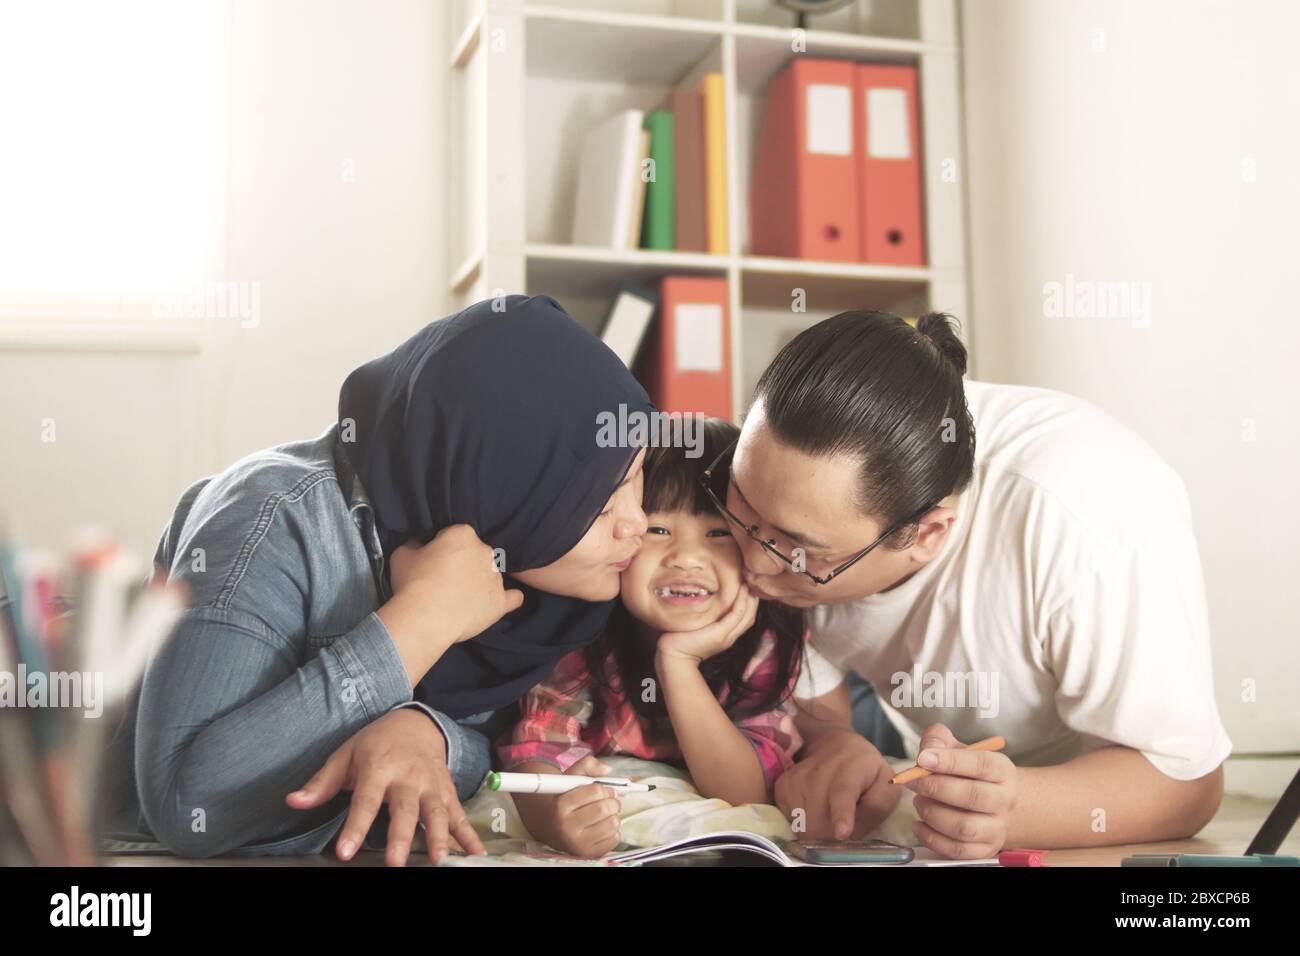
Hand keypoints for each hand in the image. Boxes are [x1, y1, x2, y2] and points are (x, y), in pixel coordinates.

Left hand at [285, 707, 485, 865]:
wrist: (416, 723)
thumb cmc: (376, 744)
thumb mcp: (345, 755)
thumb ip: (322, 783)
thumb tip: (293, 801)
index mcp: (379, 767)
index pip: (365, 800)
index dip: (355, 827)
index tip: (345, 852)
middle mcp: (409, 776)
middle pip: (406, 808)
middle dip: (401, 836)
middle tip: (396, 863)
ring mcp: (432, 784)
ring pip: (438, 812)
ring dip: (439, 836)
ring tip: (438, 860)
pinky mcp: (447, 791)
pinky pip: (460, 814)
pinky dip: (470, 835)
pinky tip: (476, 854)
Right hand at [379, 526, 525, 683]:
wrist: (424, 617)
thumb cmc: (412, 583)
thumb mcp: (402, 555)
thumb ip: (415, 544)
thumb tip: (419, 543)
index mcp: (463, 534)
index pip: (455, 535)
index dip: (443, 547)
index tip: (433, 561)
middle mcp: (485, 551)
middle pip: (476, 553)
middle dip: (464, 562)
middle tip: (445, 580)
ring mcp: (496, 577)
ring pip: (492, 574)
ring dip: (480, 580)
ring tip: (461, 597)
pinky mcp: (500, 602)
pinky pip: (513, 597)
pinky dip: (506, 598)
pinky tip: (498, 601)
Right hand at [532, 756, 622, 859]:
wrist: (548, 826)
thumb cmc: (563, 799)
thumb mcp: (569, 779)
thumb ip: (587, 765)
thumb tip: (607, 769)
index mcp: (560, 805)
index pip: (595, 791)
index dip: (605, 788)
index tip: (605, 790)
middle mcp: (565, 827)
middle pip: (604, 809)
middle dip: (613, 802)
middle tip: (611, 800)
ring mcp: (576, 843)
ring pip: (612, 824)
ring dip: (615, 815)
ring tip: (607, 813)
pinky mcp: (587, 854)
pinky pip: (614, 839)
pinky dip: (614, 830)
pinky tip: (603, 826)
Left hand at [655, 585, 757, 664]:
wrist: (674, 655)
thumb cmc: (681, 639)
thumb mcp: (698, 626)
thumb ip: (706, 617)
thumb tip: (706, 600)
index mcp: (726, 636)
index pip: (745, 618)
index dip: (749, 603)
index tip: (747, 586)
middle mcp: (730, 637)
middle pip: (750, 616)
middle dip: (754, 598)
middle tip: (752, 580)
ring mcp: (727, 636)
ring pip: (747, 615)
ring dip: (750, 598)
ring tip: (749, 582)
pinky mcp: (720, 634)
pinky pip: (737, 615)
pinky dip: (742, 602)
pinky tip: (743, 590)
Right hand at [774, 729, 898, 839]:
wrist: (833, 744)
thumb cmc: (865, 770)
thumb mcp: (885, 785)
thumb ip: (877, 807)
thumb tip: (854, 831)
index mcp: (851, 772)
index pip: (843, 794)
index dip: (842, 815)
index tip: (842, 833)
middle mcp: (819, 773)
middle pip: (820, 823)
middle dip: (831, 836)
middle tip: (843, 827)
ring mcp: (797, 780)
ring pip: (803, 827)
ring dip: (817, 830)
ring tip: (828, 813)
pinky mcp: (782, 787)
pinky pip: (791, 821)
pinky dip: (803, 823)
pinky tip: (814, 808)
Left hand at [904, 723, 1017, 859]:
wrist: (993, 802)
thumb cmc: (968, 772)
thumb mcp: (957, 748)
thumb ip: (939, 740)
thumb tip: (926, 752)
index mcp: (1002, 770)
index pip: (982, 764)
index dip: (950, 761)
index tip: (923, 758)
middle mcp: (1005, 800)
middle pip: (974, 797)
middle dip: (936, 788)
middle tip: (912, 782)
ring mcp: (997, 828)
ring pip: (965, 827)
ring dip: (933, 814)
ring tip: (918, 802)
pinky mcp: (985, 849)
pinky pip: (957, 850)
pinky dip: (931, 838)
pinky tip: (918, 824)